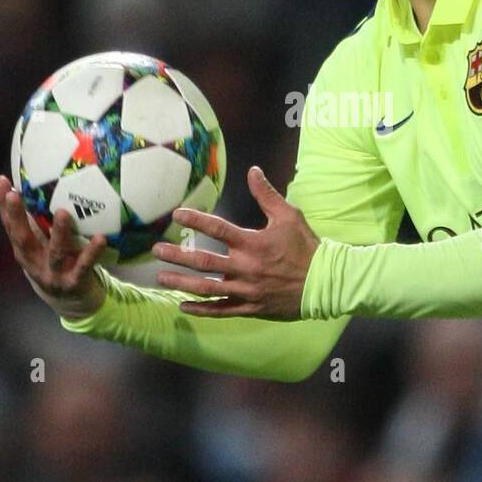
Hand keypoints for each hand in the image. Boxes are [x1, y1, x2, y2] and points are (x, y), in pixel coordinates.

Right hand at [0, 174, 107, 319]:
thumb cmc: (60, 262)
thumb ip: (44, 219)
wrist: (73, 303)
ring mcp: (53, 275)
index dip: (3, 204)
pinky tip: (100, 238)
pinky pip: (84, 266)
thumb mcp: (47, 243)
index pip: (10, 224)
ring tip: (62, 213)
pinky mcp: (74, 283)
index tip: (2, 180)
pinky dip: (91, 253)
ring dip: (57, 233)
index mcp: (26, 250)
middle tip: (15, 195)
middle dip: (16, 217)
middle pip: (22, 238)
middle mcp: (35, 262)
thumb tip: (49, 179)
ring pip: (54, 253)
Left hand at [152, 166, 319, 320]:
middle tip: (155, 251)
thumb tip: (253, 170)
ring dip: (181, 283)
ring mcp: (246, 290)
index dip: (196, 219)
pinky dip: (201, 309)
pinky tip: (182, 306)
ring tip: (160, 278)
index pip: (218, 228)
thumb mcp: (289, 216)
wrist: (325, 282)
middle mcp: (245, 267)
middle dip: (177, 255)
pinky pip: (221, 310)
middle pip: (203, 261)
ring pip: (206, 288)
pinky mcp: (250, 307)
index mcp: (253, 243)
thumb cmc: (306, 247)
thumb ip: (266, 194)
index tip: (176, 214)